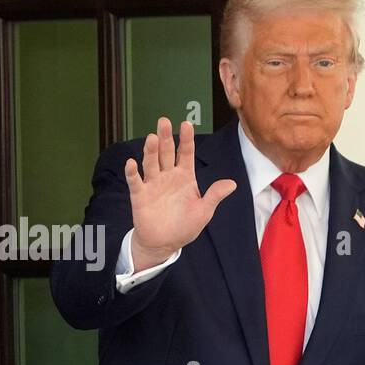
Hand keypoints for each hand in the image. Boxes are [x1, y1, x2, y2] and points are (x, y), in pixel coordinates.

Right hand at [125, 117, 236, 268]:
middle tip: (164, 121)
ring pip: (151, 163)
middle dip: (166, 137)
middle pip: (166, 153)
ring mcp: (153, 184)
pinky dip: (133, 173)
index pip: (186, 154)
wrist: (165, 243)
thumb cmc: (185, 225)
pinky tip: (132, 163)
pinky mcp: (140, 195)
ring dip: (151, 151)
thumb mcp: (204, 211)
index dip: (186, 139)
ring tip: (152, 138)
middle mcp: (168, 176)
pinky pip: (135, 182)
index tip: (186, 124)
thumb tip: (233, 184)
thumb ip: (215, 195)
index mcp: (185, 177)